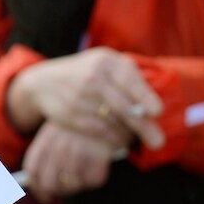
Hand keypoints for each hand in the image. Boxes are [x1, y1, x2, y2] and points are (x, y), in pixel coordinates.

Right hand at [7, 47, 164, 149]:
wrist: (44, 82)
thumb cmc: (87, 73)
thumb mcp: (105, 65)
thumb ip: (129, 80)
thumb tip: (155, 110)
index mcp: (106, 61)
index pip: (131, 81)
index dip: (146, 98)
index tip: (158, 113)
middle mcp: (93, 77)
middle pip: (124, 107)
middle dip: (144, 127)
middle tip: (159, 142)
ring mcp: (80, 97)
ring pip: (114, 122)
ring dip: (128, 134)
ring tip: (135, 138)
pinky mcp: (71, 115)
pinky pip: (100, 131)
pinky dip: (113, 138)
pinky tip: (120, 139)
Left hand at [22, 121, 115, 202]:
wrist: (111, 106)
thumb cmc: (82, 123)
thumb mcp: (59, 130)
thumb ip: (47, 154)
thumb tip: (40, 186)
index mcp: (47, 136)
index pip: (33, 169)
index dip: (37, 188)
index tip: (45, 197)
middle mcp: (61, 143)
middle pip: (49, 182)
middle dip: (56, 191)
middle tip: (66, 190)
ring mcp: (80, 148)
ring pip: (71, 184)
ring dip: (77, 184)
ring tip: (84, 173)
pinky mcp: (100, 153)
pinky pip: (92, 180)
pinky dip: (94, 179)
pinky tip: (97, 167)